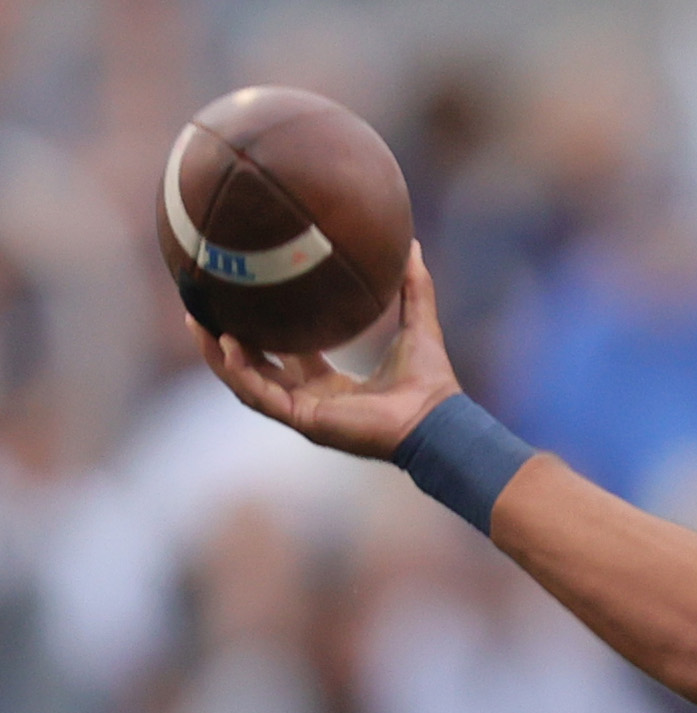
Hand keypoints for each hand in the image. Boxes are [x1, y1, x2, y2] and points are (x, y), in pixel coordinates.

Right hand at [194, 242, 460, 460]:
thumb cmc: (431, 381)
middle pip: (255, 370)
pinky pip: (260, 395)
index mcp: (331, 385)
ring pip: (246, 383)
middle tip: (203, 308)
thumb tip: (413, 244)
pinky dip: (241, 371)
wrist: (437, 419)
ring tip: (197, 322)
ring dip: (219, 355)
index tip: (244, 300)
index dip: (263, 331)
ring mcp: (304, 413)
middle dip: (225, 341)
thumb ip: (414, 287)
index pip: (285, 357)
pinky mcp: (304, 422)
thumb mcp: (418, 323)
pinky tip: (228, 343)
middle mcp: (312, 399)